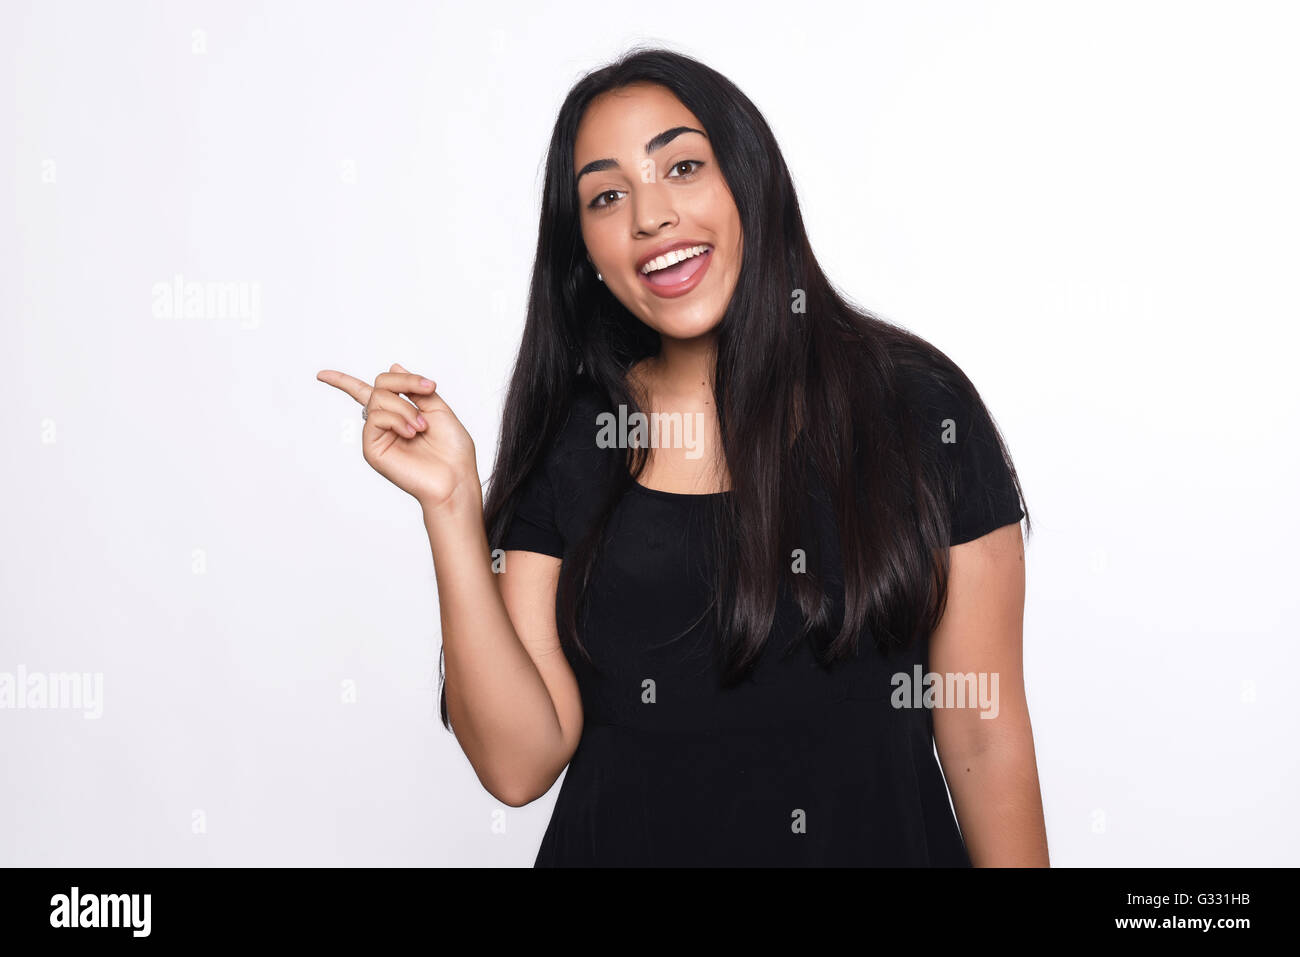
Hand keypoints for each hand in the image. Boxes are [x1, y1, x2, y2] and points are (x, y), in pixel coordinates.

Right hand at [317, 363, 479, 510]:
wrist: (455, 477)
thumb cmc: (452, 449)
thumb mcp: (438, 408)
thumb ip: (415, 389)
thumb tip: (394, 366)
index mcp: (399, 414)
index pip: (367, 393)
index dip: (341, 382)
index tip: (322, 375)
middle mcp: (385, 424)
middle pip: (379, 385)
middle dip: (405, 382)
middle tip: (429, 390)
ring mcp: (377, 436)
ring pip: (378, 399)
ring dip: (406, 408)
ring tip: (422, 427)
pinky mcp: (372, 448)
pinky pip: (376, 417)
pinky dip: (397, 419)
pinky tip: (411, 433)